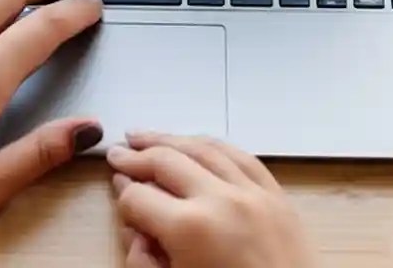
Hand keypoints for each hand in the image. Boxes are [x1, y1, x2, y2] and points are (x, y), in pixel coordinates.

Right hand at [108, 133, 314, 267]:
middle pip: (166, 161)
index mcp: (189, 228)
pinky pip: (241, 156)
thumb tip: (136, 229)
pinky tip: (196, 143)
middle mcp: (220, 199)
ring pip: (203, 149)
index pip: (139, 197)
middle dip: (137, 156)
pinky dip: (213, 145)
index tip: (115, 186)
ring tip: (146, 137)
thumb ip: (145, 261)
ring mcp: (253, 193)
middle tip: (117, 153)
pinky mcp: (278, 196)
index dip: (121, 194)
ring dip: (170, 139)